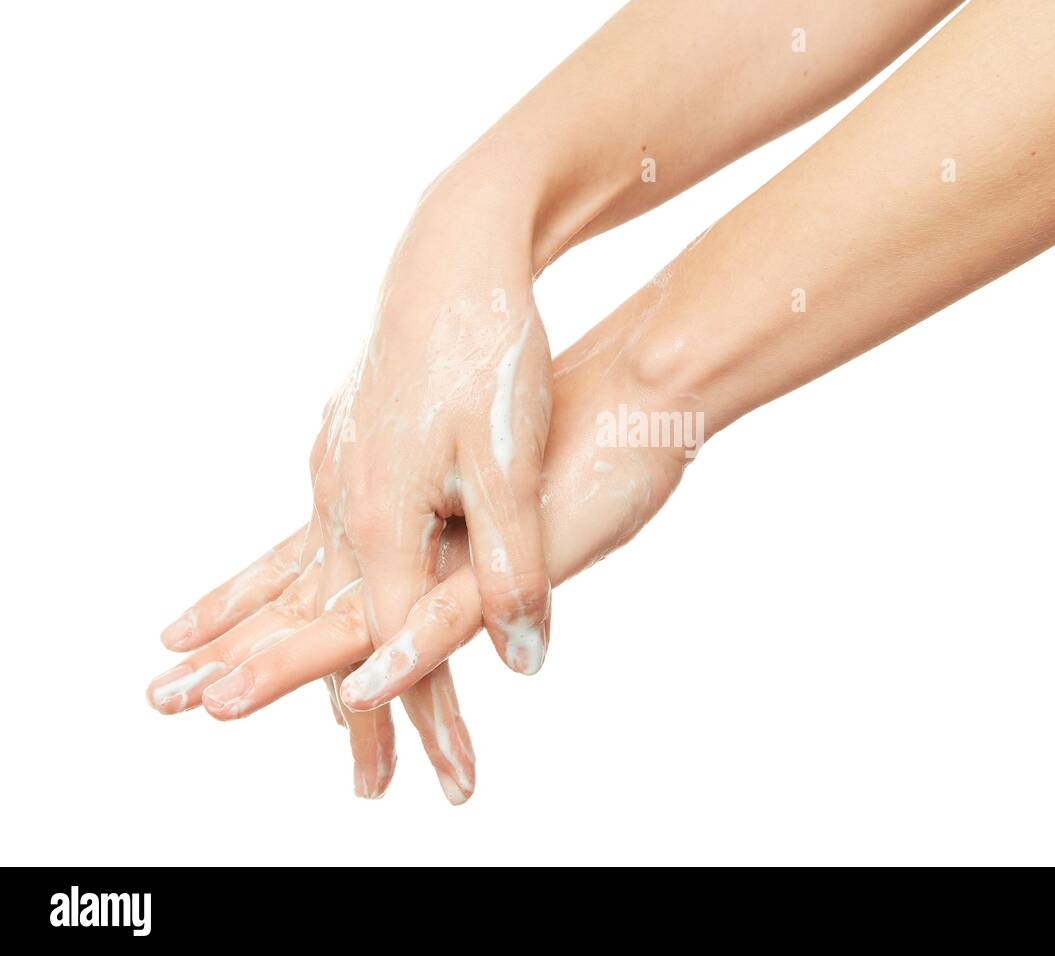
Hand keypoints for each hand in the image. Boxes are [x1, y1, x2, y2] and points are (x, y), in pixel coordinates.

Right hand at [149, 319, 690, 748]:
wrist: (458, 253)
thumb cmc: (489, 355)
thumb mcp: (513, 467)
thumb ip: (514, 569)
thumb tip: (526, 658)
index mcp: (376, 517)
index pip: (387, 645)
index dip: (411, 716)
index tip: (424, 775)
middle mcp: (340, 497)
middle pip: (327, 621)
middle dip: (317, 693)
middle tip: (304, 758)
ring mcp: (338, 463)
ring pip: (309, 574)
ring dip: (274, 631)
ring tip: (207, 665)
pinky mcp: (351, 437)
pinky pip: (319, 528)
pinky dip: (296, 572)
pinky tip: (294, 576)